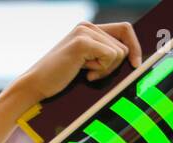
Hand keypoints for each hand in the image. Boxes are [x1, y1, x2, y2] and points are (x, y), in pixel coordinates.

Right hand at [13, 21, 142, 104]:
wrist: (37, 85)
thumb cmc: (60, 79)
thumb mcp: (87, 63)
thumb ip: (104, 55)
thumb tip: (133, 58)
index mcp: (88, 28)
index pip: (125, 29)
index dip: (135, 46)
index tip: (135, 65)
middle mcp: (87, 26)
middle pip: (124, 44)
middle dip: (114, 66)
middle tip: (93, 74)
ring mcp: (84, 31)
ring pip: (119, 52)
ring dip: (106, 69)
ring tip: (87, 73)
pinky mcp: (82, 42)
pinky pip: (111, 56)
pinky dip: (101, 69)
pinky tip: (85, 74)